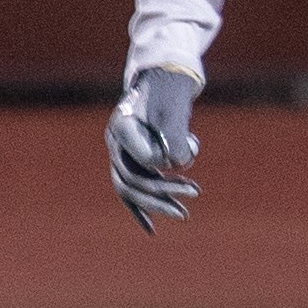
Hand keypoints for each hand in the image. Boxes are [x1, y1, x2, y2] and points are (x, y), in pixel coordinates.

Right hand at [105, 65, 202, 229]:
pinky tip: (152, 230)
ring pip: (132, 187)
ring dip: (157, 201)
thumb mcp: (177, 108)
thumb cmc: (171, 90)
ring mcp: (121, 152)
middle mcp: (116, 142)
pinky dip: (141, 208)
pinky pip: (131, 189)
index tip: (187, 154)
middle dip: (162, 193)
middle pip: (132, 179)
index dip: (163, 166)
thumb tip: (175, 164)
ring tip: (184, 213)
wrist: (165, 77)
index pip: (140, 160)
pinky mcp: (131, 160)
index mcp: (122, 127)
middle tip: (192, 198)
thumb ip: (175, 135)